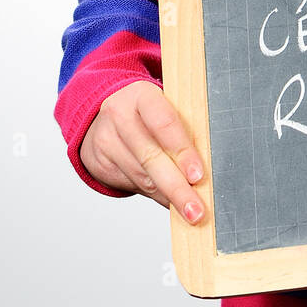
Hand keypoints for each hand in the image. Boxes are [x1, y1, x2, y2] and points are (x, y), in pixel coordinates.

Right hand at [79, 81, 207, 224]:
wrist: (104, 115)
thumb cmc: (147, 112)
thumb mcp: (165, 106)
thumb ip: (183, 127)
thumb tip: (207, 163)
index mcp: (142, 96)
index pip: (165, 123)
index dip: (183, 151)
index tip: (198, 176)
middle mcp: (119, 116)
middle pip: (151, 157)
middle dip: (177, 188)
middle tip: (196, 210)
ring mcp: (106, 140)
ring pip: (141, 177)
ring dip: (168, 196)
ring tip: (189, 209)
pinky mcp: (99, 163)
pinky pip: (132, 185)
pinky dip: (155, 196)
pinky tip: (169, 201)